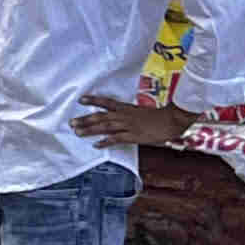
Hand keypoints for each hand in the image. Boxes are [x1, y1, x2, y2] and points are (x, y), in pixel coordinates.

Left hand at [71, 95, 194, 148]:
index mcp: (127, 108)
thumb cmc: (159, 117)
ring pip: (105, 127)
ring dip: (90, 130)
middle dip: (85, 119)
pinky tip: (96, 145)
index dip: (93, 100)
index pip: (106, 102)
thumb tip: (121, 118)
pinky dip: (106, 142)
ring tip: (78, 132)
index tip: (81, 99)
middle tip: (71, 122)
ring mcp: (128, 125)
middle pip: (101, 116)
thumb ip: (131, 114)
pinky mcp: (134, 135)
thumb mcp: (142, 113)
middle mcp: (125, 115)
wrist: (173, 119)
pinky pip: (117, 139)